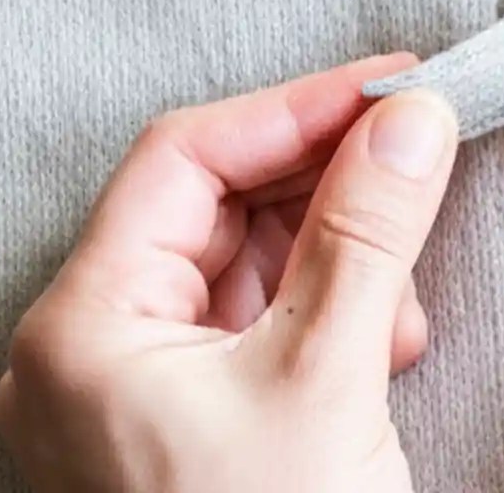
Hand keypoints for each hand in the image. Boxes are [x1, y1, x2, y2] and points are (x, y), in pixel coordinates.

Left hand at [0, 55, 459, 492]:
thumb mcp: (328, 383)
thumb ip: (367, 237)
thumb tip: (409, 125)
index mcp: (86, 330)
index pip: (188, 160)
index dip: (300, 107)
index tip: (393, 85)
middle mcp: (99, 351)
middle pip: (219, 206)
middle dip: (330, 192)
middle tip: (417, 162)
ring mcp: (145, 387)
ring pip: (250, 264)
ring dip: (342, 260)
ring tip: (398, 302)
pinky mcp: (197, 417)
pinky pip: (263, 323)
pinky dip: (332, 314)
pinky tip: (381, 339)